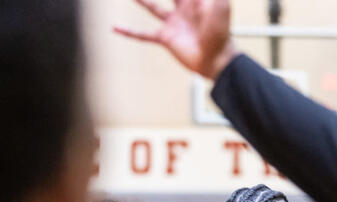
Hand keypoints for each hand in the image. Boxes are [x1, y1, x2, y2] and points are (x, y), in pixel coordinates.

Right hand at [114, 0, 238, 78]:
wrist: (216, 60)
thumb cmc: (221, 34)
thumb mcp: (220, 6)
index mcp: (195, 0)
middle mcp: (182, 10)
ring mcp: (172, 24)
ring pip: (152, 7)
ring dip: (140, 0)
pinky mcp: (165, 38)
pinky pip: (143, 35)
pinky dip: (129, 32)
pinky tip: (115, 27)